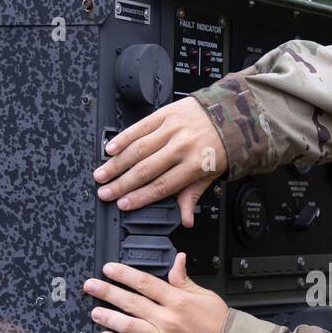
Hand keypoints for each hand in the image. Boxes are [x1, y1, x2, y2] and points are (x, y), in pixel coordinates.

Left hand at [83, 253, 228, 332]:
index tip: (109, 269)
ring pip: (129, 326)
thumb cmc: (222, 326)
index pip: (145, 282)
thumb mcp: (206, 296)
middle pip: (131, 302)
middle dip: (107, 292)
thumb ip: (185, 280)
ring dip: (108, 318)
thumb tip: (177, 260)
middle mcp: (168, 319)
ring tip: (94, 311)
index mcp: (179, 300)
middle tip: (90, 286)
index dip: (124, 274)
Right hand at [94, 96, 227, 225]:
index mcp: (195, 165)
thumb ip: (193, 195)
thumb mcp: (211, 174)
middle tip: (104, 192)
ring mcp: (172, 129)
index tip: (123, 204)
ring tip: (101, 174)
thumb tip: (185, 220)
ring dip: (116, 163)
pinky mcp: (166, 114)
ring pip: (138, 149)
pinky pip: (140, 127)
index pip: (162, 186)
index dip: (140, 197)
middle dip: (121, 184)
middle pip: (145, 169)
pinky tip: (110, 149)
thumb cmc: (220, 145)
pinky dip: (123, 138)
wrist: (229, 112)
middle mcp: (182, 146)